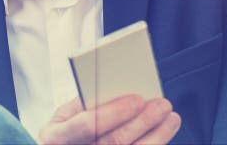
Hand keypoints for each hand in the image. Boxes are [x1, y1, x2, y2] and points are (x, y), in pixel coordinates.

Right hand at [36, 95, 180, 144]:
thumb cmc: (63, 135)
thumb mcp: (61, 118)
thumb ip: (82, 104)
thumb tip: (114, 87)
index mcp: (55, 138)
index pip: (87, 125)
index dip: (114, 112)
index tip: (138, 99)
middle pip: (115, 142)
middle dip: (143, 122)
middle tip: (162, 105)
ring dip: (156, 137)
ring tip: (171, 118)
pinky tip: (162, 135)